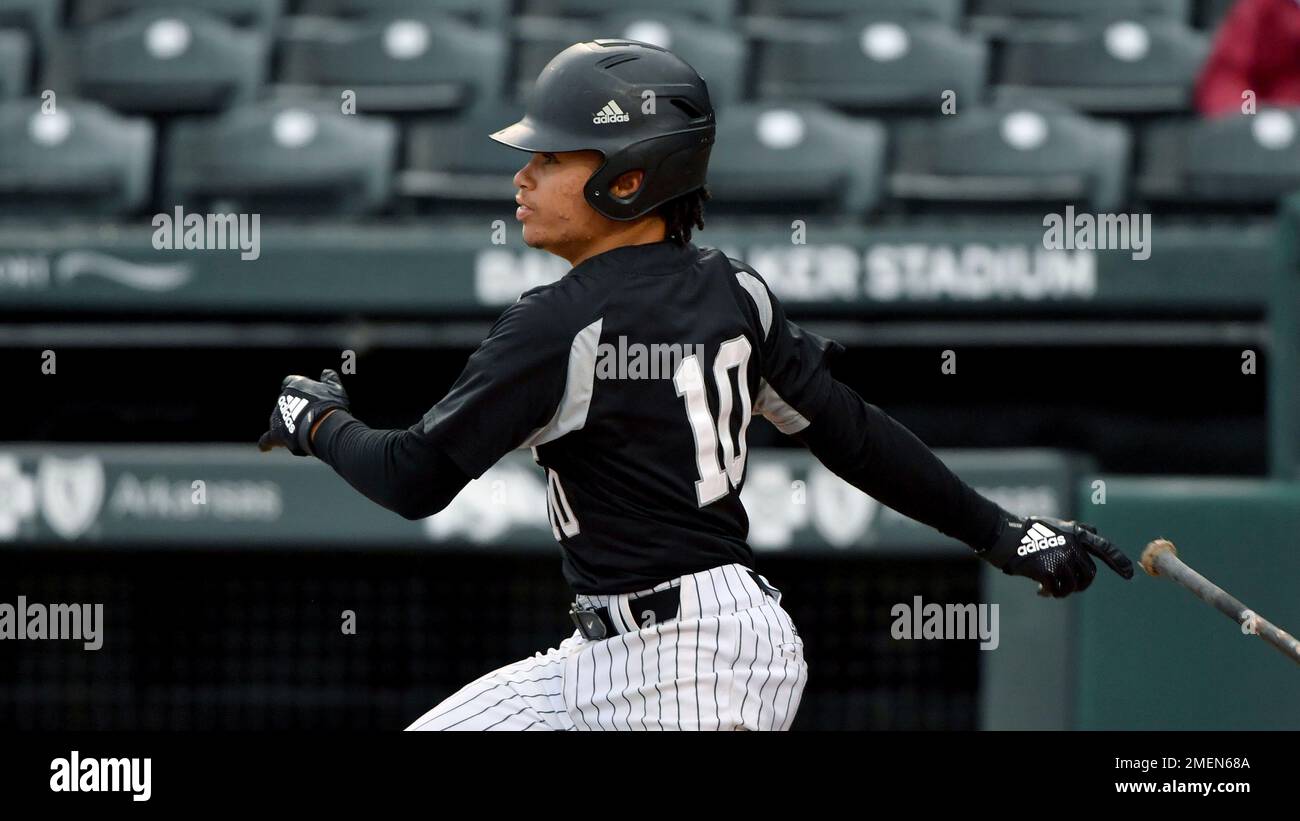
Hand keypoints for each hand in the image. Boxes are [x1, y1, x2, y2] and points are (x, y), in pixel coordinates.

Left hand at [258, 369, 349, 456]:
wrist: (323, 424)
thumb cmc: (330, 405)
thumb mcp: (335, 389)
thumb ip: (330, 379)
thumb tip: (326, 372)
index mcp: (295, 385)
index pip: (290, 382)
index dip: (295, 388)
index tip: (301, 394)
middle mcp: (283, 398)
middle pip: (285, 403)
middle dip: (294, 409)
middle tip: (309, 418)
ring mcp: (278, 416)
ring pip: (279, 419)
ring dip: (288, 424)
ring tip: (303, 433)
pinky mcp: (276, 433)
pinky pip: (267, 438)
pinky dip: (266, 443)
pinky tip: (265, 448)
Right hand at [979, 513, 1133, 597]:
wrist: (1005, 536)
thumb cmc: (1026, 530)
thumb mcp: (1055, 524)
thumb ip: (1076, 529)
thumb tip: (1095, 530)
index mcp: (1076, 534)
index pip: (1104, 548)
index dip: (1118, 561)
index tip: (1130, 575)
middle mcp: (1072, 546)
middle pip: (1089, 574)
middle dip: (1080, 584)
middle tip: (1065, 587)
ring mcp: (1061, 559)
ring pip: (1074, 585)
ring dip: (1063, 591)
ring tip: (1051, 590)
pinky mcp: (1049, 571)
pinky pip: (1057, 590)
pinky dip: (1051, 593)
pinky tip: (1041, 592)